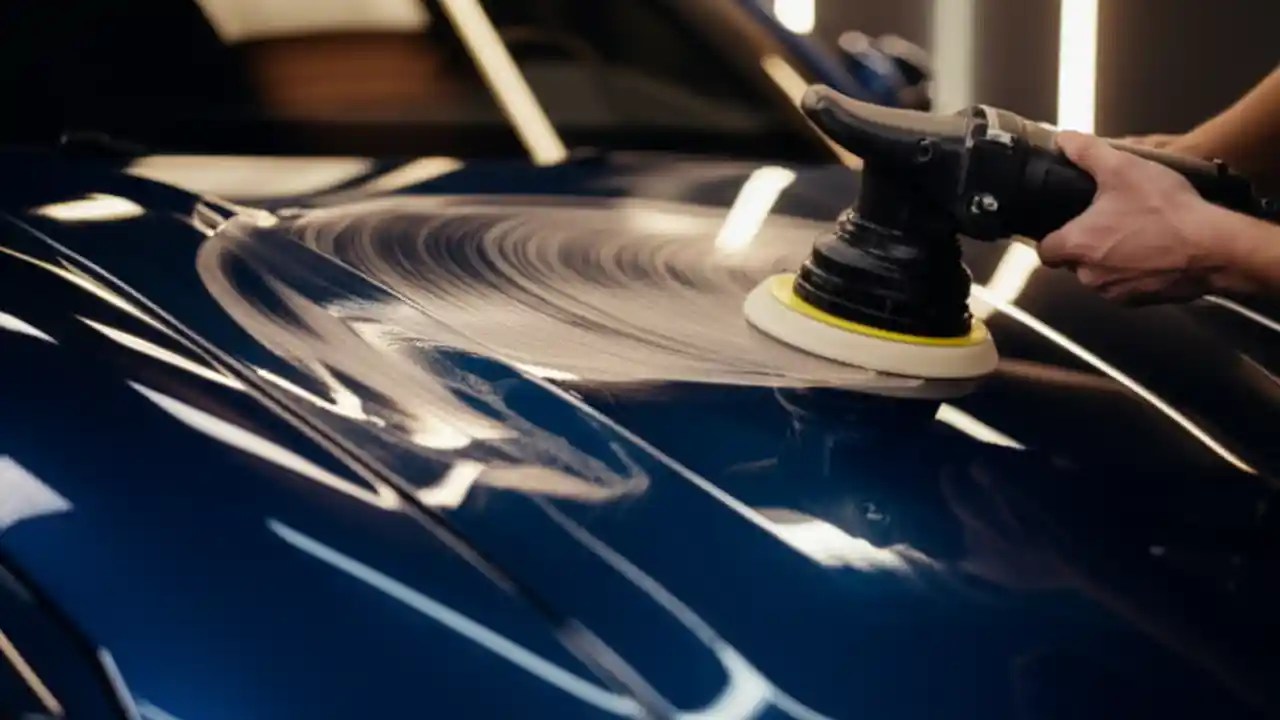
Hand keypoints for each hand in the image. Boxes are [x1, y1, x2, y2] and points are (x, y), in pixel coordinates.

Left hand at [1039, 131, 1224, 303]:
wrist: (1213, 248)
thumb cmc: (1163, 209)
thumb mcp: (1122, 168)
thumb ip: (1087, 153)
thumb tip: (1064, 140)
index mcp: (1077, 246)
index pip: (1046, 251)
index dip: (1054, 235)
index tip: (1068, 223)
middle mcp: (1090, 276)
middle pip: (1075, 262)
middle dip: (1088, 243)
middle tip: (1110, 220)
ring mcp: (1117, 293)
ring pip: (1102, 275)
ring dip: (1113, 258)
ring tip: (1136, 232)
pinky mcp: (1143, 301)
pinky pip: (1129, 285)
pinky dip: (1137, 271)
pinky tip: (1156, 250)